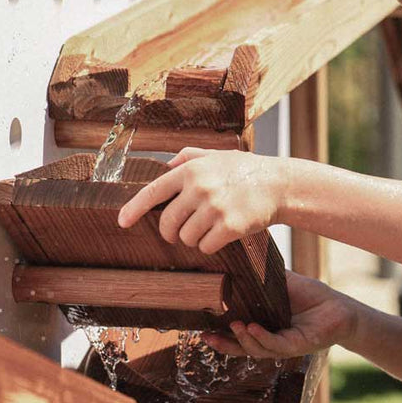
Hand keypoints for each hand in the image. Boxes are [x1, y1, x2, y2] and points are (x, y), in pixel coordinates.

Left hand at [116, 148, 287, 254]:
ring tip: (210, 227)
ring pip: (186, 238)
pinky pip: (206, 246)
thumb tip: (166, 165)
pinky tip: (223, 234)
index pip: (153, 192)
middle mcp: (199, 188)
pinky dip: (211, 245)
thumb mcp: (216, 155)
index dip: (134, 209)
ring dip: (195, 239)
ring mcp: (214, 207)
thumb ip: (189, 157)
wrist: (279, 184)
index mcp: (191, 170)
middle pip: (168, 223)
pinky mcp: (229, 226)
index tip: (122, 222)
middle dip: (172, 232)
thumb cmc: (245, 170)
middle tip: (181, 232)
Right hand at [202, 270, 356, 359]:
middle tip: (205, 336)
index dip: (219, 336)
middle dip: (223, 345)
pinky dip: (262, 338)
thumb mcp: (282, 284)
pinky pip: (276, 345)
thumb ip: (261, 277)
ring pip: (256, 349)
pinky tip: (252, 328)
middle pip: (241, 348)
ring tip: (235, 325)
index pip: (236, 336)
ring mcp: (282, 345)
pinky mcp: (296, 346)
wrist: (339, 308)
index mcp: (263, 327)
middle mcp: (270, 340)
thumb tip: (240, 258)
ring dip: (242, 340)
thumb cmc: (311, 296)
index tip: (200, 330)